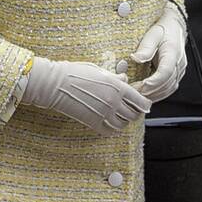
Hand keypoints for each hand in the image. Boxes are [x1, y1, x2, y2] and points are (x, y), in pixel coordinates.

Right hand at [22, 57, 151, 132]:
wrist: (56, 84)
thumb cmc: (76, 73)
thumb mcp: (100, 70)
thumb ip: (116, 77)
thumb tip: (125, 79)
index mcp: (118, 87)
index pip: (140, 101)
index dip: (145, 104)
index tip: (145, 105)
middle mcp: (113, 102)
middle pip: (134, 115)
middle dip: (135, 112)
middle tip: (132, 109)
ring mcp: (103, 114)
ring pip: (123, 124)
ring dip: (124, 121)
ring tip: (121, 116)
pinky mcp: (92, 123)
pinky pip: (109, 131)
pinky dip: (113, 129)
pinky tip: (110, 122)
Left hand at [129, 1, 187, 102]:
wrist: (174, 26)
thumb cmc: (163, 29)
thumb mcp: (152, 34)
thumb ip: (146, 47)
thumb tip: (135, 58)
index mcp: (173, 52)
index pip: (166, 72)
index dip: (153, 82)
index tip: (140, 85)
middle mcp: (179, 63)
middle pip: (166, 84)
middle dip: (149, 91)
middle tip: (132, 92)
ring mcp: (179, 70)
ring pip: (168, 89)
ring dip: (153, 94)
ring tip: (136, 94)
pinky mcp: (176, 75)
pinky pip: (168, 89)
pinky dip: (157, 93)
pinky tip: (146, 93)